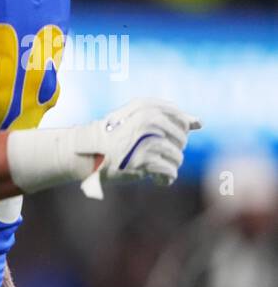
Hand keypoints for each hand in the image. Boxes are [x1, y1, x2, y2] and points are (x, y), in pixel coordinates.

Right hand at [75, 99, 201, 198]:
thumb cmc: (111, 137)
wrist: (85, 154)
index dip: (177, 132)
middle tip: (150, 154)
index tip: (160, 139)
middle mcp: (149, 121)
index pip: (182, 120)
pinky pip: (170, 172)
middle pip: (181, 140)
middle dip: (171, 150)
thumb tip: (200, 122)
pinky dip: (164, 179)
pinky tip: (154, 178)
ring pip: (178, 157)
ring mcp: (148, 142)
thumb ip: (167, 116)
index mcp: (146, 107)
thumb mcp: (134, 118)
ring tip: (150, 166)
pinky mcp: (145, 162)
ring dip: (167, 165)